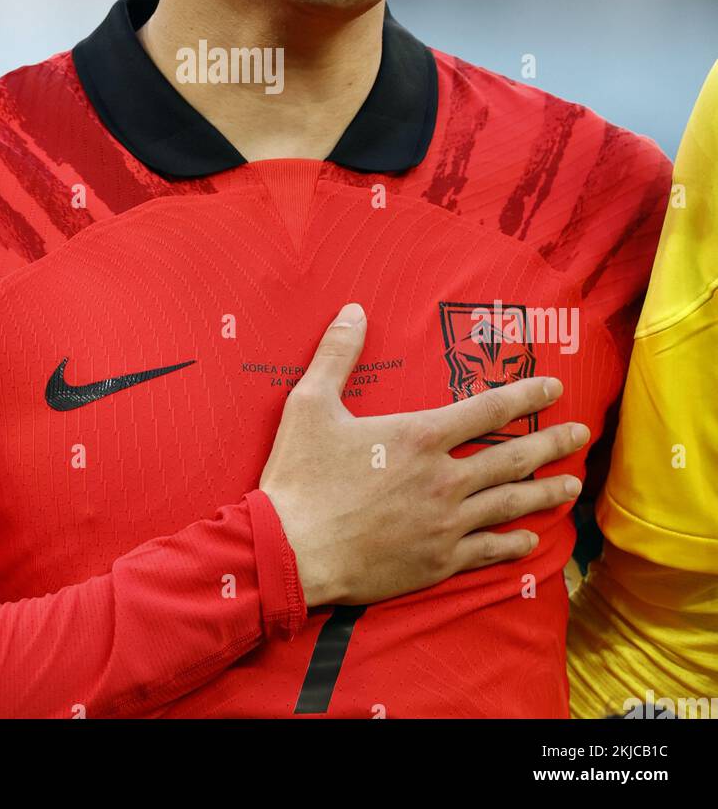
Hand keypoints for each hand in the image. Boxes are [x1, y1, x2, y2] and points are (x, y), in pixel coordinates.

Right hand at [259, 302, 587, 606]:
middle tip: (581, 436)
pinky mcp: (437, 562)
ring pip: (510, 505)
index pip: (488, 409)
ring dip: (545, 493)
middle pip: (513, 457)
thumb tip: (353, 310)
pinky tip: (531, 540)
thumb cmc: (299, 476)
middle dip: (552, 444)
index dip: (526, 395)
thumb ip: (337, 355)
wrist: (290, 551)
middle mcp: (444, 479)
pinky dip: (514, 543)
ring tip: (572, 487)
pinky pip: (489, 551)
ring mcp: (445, 524)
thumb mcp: (309, 404)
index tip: (555, 388)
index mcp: (419, 437)